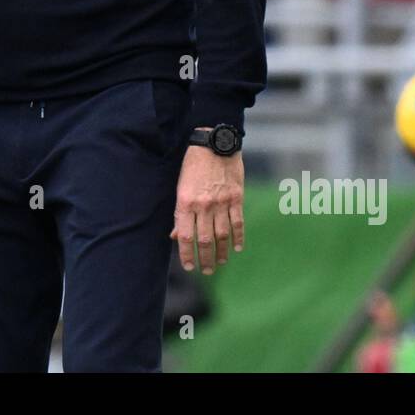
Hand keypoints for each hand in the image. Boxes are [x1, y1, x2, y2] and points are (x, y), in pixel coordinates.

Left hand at [171, 137, 244, 274]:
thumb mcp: (180, 187)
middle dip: (205, 259)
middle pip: (204, 239)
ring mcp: (221, 202)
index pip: (185, 236)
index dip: (187, 254)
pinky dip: (238, 238)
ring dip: (222, 252)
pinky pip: (238, 223)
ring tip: (220, 262)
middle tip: (207, 271)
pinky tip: (237, 248)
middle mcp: (203, 205)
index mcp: (186, 202)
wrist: (214, 144)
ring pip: (222, 234)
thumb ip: (180, 213)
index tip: (189, 266)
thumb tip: (176, 236)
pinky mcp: (236, 198)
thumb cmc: (193, 165)